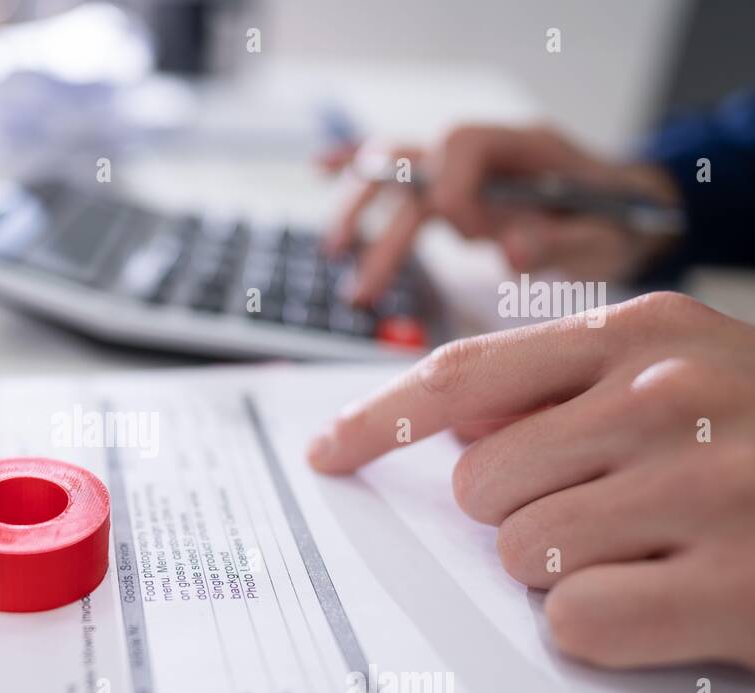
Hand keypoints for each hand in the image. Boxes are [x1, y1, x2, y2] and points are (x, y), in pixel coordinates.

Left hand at [307, 292, 754, 670]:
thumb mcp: (688, 374)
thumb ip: (566, 385)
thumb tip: (447, 416)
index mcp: (649, 334)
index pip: (464, 374)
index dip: (380, 418)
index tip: (331, 448)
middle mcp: (673, 397)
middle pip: (482, 483)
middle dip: (524, 513)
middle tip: (612, 513)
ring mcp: (709, 489)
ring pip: (524, 555)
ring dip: (573, 568)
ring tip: (661, 550)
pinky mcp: (737, 586)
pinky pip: (576, 622)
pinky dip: (611, 628)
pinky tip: (677, 602)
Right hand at [322, 125, 680, 305]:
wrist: (628, 209)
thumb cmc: (618, 222)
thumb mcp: (603, 238)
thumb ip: (559, 243)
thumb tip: (512, 256)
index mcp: (523, 145)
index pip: (460, 151)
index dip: (455, 198)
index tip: (473, 242)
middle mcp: (483, 148)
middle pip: (411, 168)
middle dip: (384, 231)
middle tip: (363, 291)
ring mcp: (463, 164)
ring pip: (393, 166)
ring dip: (358, 206)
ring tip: (335, 252)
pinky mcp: (452, 183)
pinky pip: (398, 166)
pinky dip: (356, 164)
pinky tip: (319, 169)